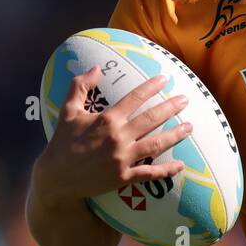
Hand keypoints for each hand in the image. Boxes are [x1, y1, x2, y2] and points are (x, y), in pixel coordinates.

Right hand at [34, 66, 191, 204]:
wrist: (56, 178)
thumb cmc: (62, 142)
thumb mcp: (68, 111)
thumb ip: (80, 86)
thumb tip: (96, 67)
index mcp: (107, 120)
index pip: (134, 99)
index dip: (151, 87)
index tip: (164, 79)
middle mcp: (118, 138)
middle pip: (152, 119)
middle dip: (171, 108)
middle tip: (185, 100)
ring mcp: (122, 159)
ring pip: (156, 144)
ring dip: (175, 135)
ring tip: (190, 126)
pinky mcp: (123, 178)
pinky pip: (149, 173)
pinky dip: (166, 170)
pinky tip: (181, 164)